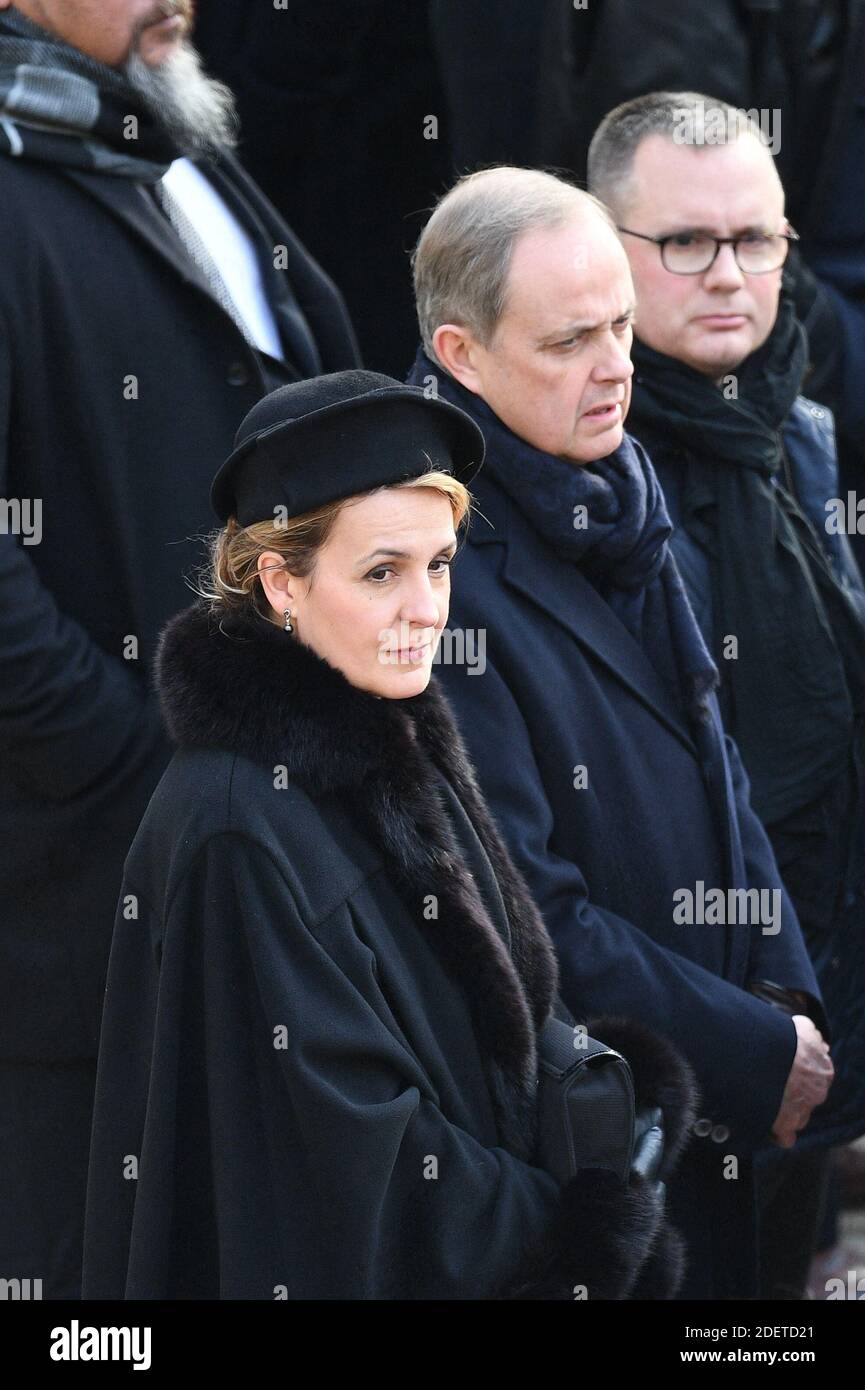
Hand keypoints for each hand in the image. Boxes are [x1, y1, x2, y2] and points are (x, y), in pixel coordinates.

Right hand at [771, 1015, 833, 1147]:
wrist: (766, 1054)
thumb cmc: (781, 1037)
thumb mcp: (801, 1028)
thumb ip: (808, 1034)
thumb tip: (810, 1034)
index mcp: (824, 1069)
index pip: (816, 1075)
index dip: (799, 1071)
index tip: (783, 1067)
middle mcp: (817, 1092)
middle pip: (807, 1096)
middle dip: (792, 1091)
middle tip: (770, 1081)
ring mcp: (803, 1110)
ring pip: (798, 1116)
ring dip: (785, 1110)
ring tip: (764, 1098)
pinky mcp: (787, 1125)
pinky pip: (786, 1137)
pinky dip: (777, 1133)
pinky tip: (767, 1123)